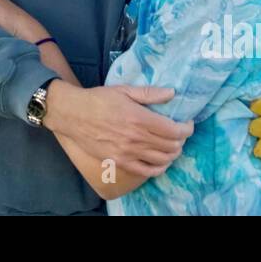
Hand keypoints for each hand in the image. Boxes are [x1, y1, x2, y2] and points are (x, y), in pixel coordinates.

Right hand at [47, 83, 192, 177]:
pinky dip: (159, 168)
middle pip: (171, 146)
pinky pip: (146, 171)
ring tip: (173, 146)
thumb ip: (149, 93)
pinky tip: (162, 162)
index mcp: (139, 118)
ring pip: (162, 160)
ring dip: (173, 154)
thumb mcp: (124, 90)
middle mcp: (136, 138)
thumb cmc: (99, 99)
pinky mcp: (119, 161)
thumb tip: (172, 93)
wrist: (73, 114)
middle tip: (180, 133)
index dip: (186, 129)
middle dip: (181, 140)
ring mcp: (128, 152)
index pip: (173, 130)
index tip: (187, 124)